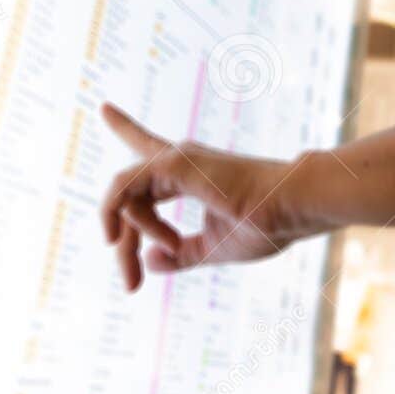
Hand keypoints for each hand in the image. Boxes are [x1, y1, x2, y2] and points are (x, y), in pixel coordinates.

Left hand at [98, 103, 318, 291]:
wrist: (290, 210)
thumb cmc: (266, 224)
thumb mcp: (213, 248)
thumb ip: (181, 254)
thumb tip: (149, 260)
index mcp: (190, 176)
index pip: (149, 148)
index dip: (127, 128)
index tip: (104, 108)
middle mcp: (179, 162)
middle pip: (131, 200)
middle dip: (124, 245)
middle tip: (131, 285)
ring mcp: (176, 160)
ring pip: (123, 197)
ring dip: (125, 241)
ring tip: (138, 271)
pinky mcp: (173, 165)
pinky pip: (123, 188)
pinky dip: (116, 214)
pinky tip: (118, 239)